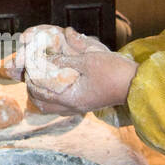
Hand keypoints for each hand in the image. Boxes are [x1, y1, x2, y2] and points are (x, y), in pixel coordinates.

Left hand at [5, 26, 137, 114]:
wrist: (135, 85)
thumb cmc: (114, 71)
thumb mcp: (88, 60)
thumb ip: (66, 58)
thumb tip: (47, 56)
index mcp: (70, 97)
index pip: (40, 90)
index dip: (31, 77)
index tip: (29, 63)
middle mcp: (71, 107)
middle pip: (41, 104)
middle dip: (32, 88)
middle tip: (31, 71)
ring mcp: (78, 109)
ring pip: (49, 108)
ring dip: (41, 95)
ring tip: (40, 79)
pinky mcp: (83, 106)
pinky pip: (60, 108)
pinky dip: (52, 98)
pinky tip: (54, 86)